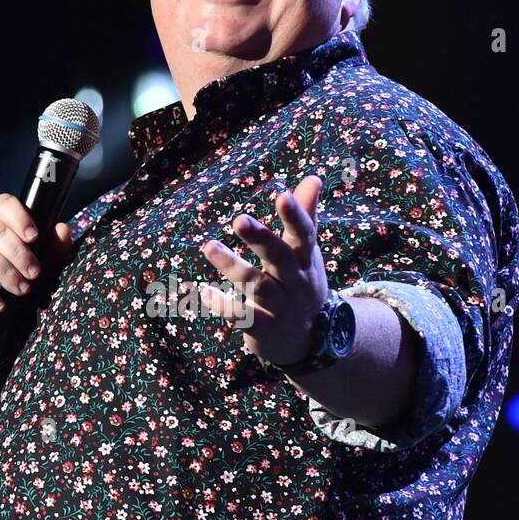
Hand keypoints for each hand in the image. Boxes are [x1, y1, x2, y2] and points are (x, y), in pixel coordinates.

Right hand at [0, 192, 72, 347]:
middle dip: (19, 253)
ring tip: (22, 290)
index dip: (19, 217)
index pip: (2, 204)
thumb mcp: (36, 270)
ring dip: (6, 273)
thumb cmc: (11, 290)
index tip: (34, 237)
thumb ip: (51, 250)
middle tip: (35, 273)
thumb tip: (63, 229)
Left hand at [199, 175, 328, 366]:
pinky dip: (223, 305)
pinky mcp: (262, 328)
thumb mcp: (307, 253)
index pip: (304, 234)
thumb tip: (313, 177)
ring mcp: (278, 306)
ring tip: (208, 246)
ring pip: (257, 285)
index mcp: (304, 259)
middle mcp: (294, 281)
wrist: (311, 342)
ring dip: (232, 266)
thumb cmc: (303, 285)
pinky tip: (205, 292)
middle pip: (279, 257)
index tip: (282, 195)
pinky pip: (242, 316)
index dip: (295, 216)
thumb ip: (306, 215)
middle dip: (261, 239)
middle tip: (238, 219)